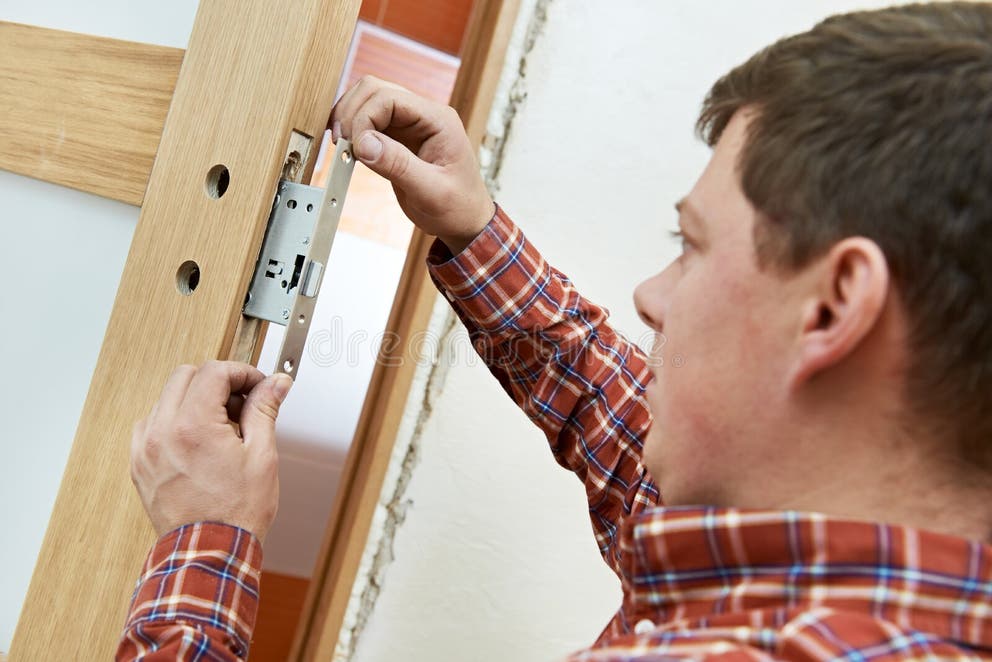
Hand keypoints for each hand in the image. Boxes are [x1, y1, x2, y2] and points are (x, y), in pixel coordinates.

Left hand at [130, 361, 292, 541]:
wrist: (209, 552)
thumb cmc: (236, 513)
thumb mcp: (262, 456)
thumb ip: (265, 410)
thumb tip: (275, 384)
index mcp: (194, 426)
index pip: (214, 371)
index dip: (241, 373)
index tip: (256, 385)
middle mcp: (163, 432)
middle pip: (186, 376)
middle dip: (217, 381)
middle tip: (241, 403)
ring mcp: (146, 448)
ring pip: (166, 397)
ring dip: (194, 400)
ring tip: (221, 427)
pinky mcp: (140, 464)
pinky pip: (152, 423)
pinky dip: (173, 421)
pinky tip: (197, 440)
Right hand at [330, 75, 494, 253]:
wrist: (464, 223)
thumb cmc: (457, 208)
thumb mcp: (431, 192)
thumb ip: (398, 166)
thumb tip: (363, 143)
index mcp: (439, 121)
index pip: (390, 98)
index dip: (364, 117)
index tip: (354, 147)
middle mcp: (423, 116)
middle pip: (375, 90)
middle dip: (352, 113)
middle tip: (342, 145)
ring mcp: (410, 125)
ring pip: (369, 102)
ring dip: (350, 119)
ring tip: (344, 148)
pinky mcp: (398, 139)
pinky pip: (369, 123)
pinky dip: (354, 132)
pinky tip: (349, 151)